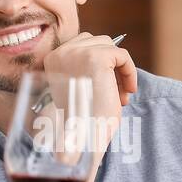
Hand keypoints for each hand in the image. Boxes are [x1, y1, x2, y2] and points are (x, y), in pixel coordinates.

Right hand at [42, 33, 138, 181]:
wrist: (83, 141)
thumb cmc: (83, 121)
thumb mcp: (78, 88)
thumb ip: (83, 68)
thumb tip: (107, 52)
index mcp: (51, 60)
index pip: (81, 45)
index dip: (100, 64)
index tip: (108, 88)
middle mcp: (60, 53)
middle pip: (95, 41)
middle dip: (110, 65)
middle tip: (117, 93)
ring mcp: (77, 53)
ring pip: (109, 46)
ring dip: (119, 70)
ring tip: (121, 96)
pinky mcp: (96, 58)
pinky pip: (121, 55)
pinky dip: (129, 72)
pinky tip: (128, 93)